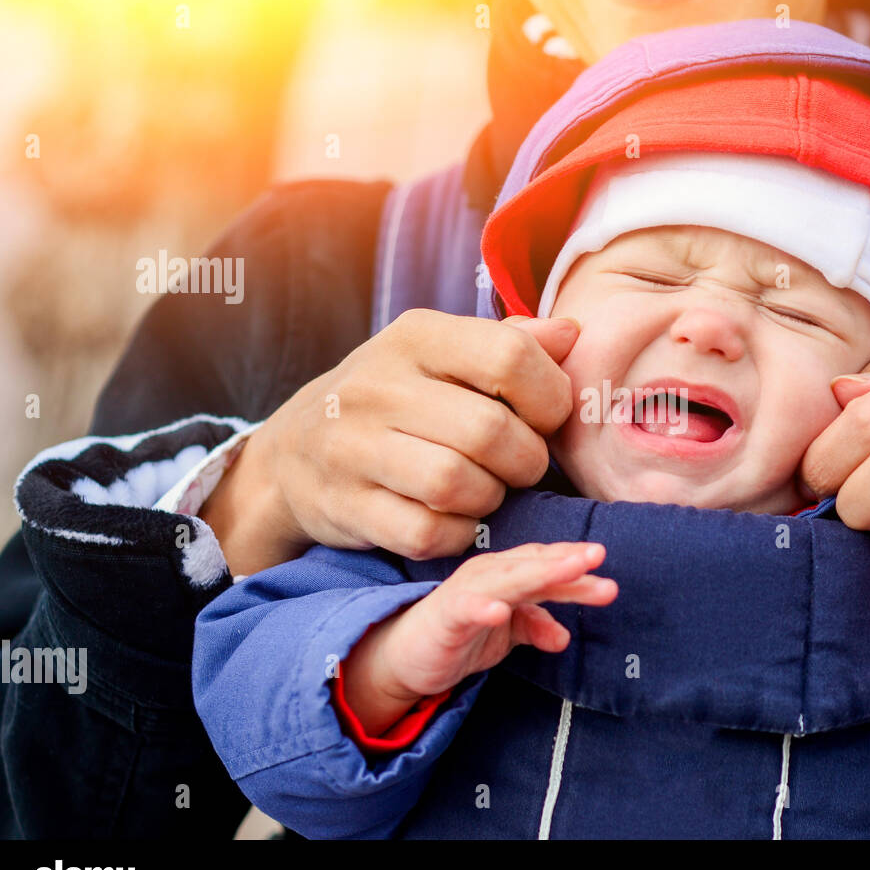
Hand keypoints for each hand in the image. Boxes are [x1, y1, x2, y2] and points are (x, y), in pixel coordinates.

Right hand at [202, 311, 578, 575]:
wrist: (297, 451)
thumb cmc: (398, 399)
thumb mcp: (445, 356)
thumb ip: (512, 343)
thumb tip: (572, 334)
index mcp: (417, 336)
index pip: (510, 356)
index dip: (549, 397)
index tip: (544, 418)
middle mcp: (378, 385)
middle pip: (489, 431)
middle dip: (525, 461)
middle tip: (520, 467)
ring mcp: (353, 447)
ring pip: (456, 484)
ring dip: (491, 499)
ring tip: (487, 491)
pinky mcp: (345, 506)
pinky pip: (426, 533)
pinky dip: (458, 535)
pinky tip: (457, 520)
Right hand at [344, 542, 617, 735]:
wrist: (405, 657)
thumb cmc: (459, 635)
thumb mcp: (506, 634)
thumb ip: (536, 627)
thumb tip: (565, 636)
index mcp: (508, 576)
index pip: (547, 566)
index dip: (575, 566)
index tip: (605, 568)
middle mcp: (491, 576)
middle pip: (533, 564)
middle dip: (565, 560)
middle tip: (597, 555)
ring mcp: (468, 592)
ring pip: (508, 579)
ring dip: (539, 572)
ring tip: (570, 569)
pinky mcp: (446, 615)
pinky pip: (466, 609)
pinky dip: (483, 608)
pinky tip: (500, 612)